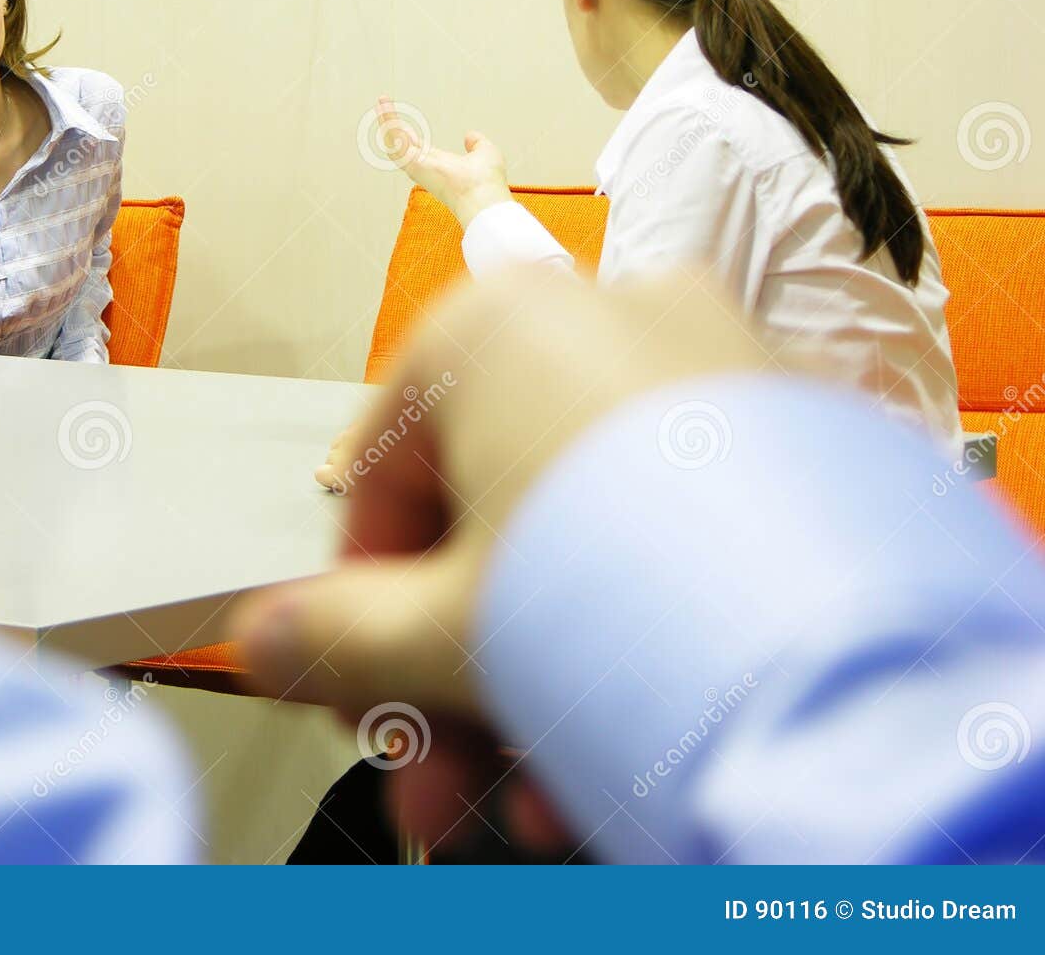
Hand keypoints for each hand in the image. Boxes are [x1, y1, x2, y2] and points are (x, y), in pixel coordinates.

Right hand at [233, 266, 762, 853]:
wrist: (843, 640)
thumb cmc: (629, 591)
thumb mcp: (443, 632)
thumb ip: (332, 635)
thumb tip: (262, 638)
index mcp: (489, 326)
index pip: (377, 482)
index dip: (354, 611)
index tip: (365, 693)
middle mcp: (599, 317)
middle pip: (485, 518)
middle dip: (454, 670)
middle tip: (446, 769)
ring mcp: (704, 361)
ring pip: (576, 533)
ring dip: (540, 671)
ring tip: (540, 787)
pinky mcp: (786, 423)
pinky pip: (670, 527)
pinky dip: (636, 625)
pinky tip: (626, 734)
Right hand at [375, 95, 510, 228]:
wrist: (483, 197)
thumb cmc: (485, 182)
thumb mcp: (484, 153)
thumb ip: (477, 144)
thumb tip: (470, 136)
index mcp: (438, 165)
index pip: (418, 148)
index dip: (410, 135)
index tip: (404, 125)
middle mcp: (424, 166)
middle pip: (401, 142)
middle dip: (392, 125)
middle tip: (384, 106)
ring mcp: (416, 164)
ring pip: (395, 140)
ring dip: (387, 120)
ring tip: (382, 101)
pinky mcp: (412, 161)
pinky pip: (397, 139)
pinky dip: (389, 122)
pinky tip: (384, 106)